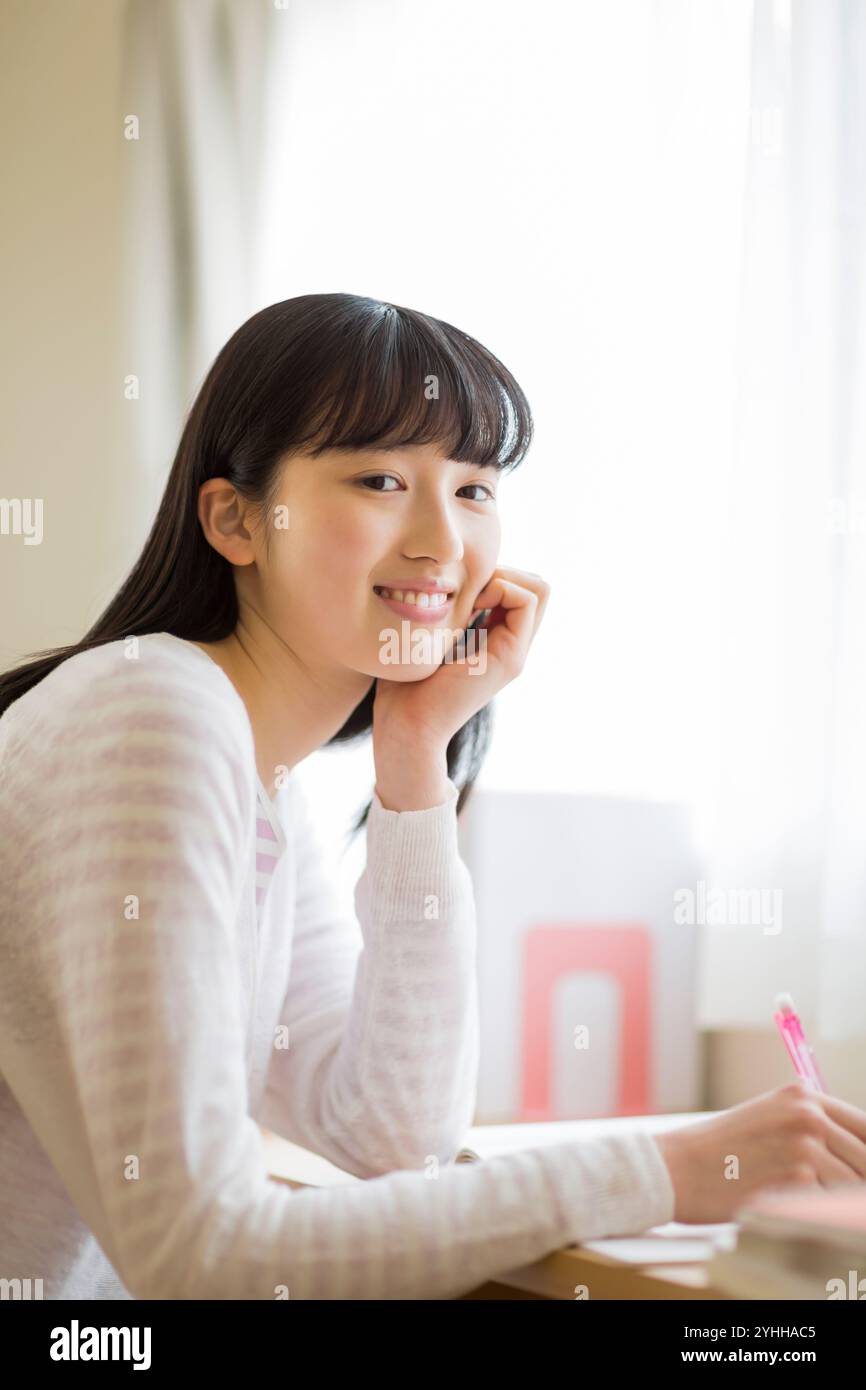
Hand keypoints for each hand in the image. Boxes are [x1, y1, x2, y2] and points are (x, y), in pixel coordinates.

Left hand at [371, 565, 551, 753]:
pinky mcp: (511, 657)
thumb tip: (439, 580)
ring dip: (505, 577)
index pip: (520, 589)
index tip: (461, 588)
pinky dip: (502, 588)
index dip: (495, 574)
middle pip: (537, 587)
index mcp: (495, 640)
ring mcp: (515, 652)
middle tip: (469, 589)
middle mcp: (512, 646)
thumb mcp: (425, 636)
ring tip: (472, 597)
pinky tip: (472, 605)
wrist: (406, 725)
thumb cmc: (402, 684)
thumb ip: (441, 613)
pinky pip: (528, 601)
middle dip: (505, 571)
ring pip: (540, 589)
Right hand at [653, 1081, 865, 1222]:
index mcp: (802, 1096)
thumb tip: (852, 1160)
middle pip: (865, 1159)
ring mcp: (805, 1146)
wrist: (676, 1168)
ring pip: (854, 1186)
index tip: (861, 1173)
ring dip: (840, 1203)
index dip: (865, 1156)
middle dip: (856, 1184)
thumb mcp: (766, 1122)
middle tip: (837, 1197)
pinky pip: (832, 1208)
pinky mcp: (798, 1179)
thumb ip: (809, 1131)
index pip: (865, 1129)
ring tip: (812, 1208)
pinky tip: (798, 1216)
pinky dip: (822, 1217)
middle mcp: (808, 1115)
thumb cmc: (717, 1152)